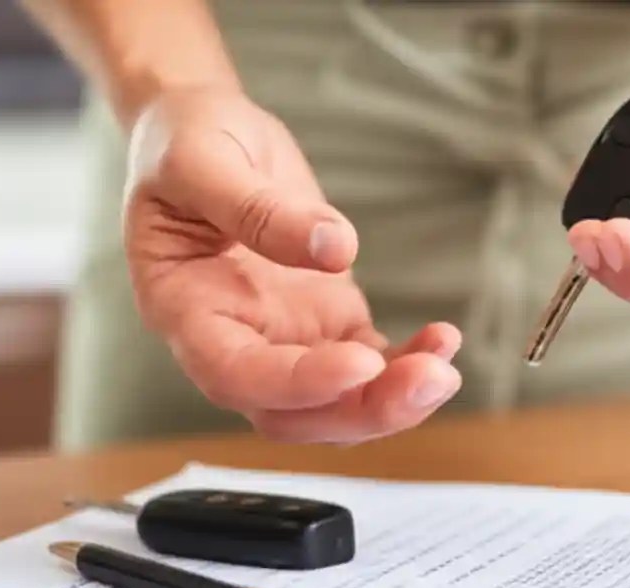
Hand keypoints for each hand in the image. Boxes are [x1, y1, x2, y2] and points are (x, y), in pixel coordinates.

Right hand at [124, 88, 461, 443]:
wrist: (200, 131)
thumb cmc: (184, 144)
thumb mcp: (201, 159)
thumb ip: (256, 207)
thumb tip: (337, 249)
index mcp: (183, 310)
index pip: (235, 374)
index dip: (298, 383)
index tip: (363, 363)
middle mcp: (231, 341)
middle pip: (290, 414)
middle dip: (360, 410)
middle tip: (429, 380)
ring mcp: (281, 337)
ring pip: (334, 405)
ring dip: (391, 402)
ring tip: (445, 368)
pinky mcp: (324, 322)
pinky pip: (368, 367)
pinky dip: (406, 365)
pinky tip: (444, 340)